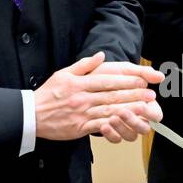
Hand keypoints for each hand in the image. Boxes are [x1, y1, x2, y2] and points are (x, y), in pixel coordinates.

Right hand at [33, 52, 163, 142]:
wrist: (31, 115)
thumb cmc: (47, 94)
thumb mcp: (63, 74)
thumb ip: (84, 65)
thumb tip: (101, 55)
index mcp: (79, 83)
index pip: (107, 80)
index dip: (126, 81)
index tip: (141, 80)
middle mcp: (82, 98)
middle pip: (112, 95)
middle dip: (134, 95)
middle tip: (150, 94)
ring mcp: (82, 113)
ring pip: (110, 111)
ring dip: (130, 110)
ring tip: (146, 108)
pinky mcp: (80, 128)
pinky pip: (100, 126)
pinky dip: (116, 125)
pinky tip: (128, 123)